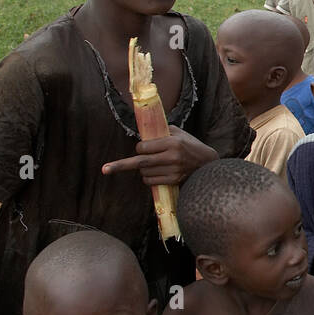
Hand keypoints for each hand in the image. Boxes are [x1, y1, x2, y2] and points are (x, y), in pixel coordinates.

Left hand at [102, 125, 216, 184]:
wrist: (208, 164)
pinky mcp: (173, 181)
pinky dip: (149, 178)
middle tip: (105, 169)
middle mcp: (172, 157)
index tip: (142, 148)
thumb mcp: (179, 133)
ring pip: (144, 173)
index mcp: (173, 142)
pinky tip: (158, 173)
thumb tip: (142, 133)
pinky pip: (151, 182)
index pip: (144, 148)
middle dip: (120, 165)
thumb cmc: (191, 145)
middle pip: (140, 162)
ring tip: (155, 165)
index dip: (140, 148)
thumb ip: (161, 132)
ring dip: (143, 170)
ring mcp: (173, 171)